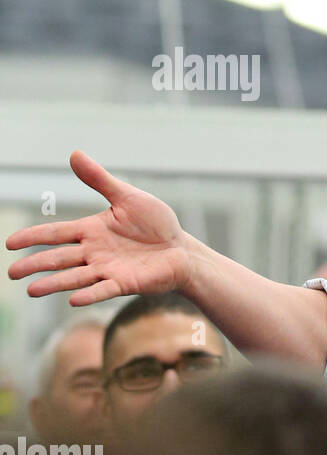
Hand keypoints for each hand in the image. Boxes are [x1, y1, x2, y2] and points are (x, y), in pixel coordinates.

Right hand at [6, 151, 192, 305]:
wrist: (182, 250)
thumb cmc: (156, 224)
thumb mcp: (128, 197)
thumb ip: (100, 180)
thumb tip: (74, 153)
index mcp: (92, 230)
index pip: (56, 234)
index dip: (33, 237)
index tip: (9, 243)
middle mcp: (94, 252)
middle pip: (59, 258)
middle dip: (35, 264)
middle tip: (12, 273)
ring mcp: (108, 269)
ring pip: (75, 277)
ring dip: (54, 283)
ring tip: (31, 290)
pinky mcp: (125, 284)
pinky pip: (104, 290)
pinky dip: (89, 295)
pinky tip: (73, 300)